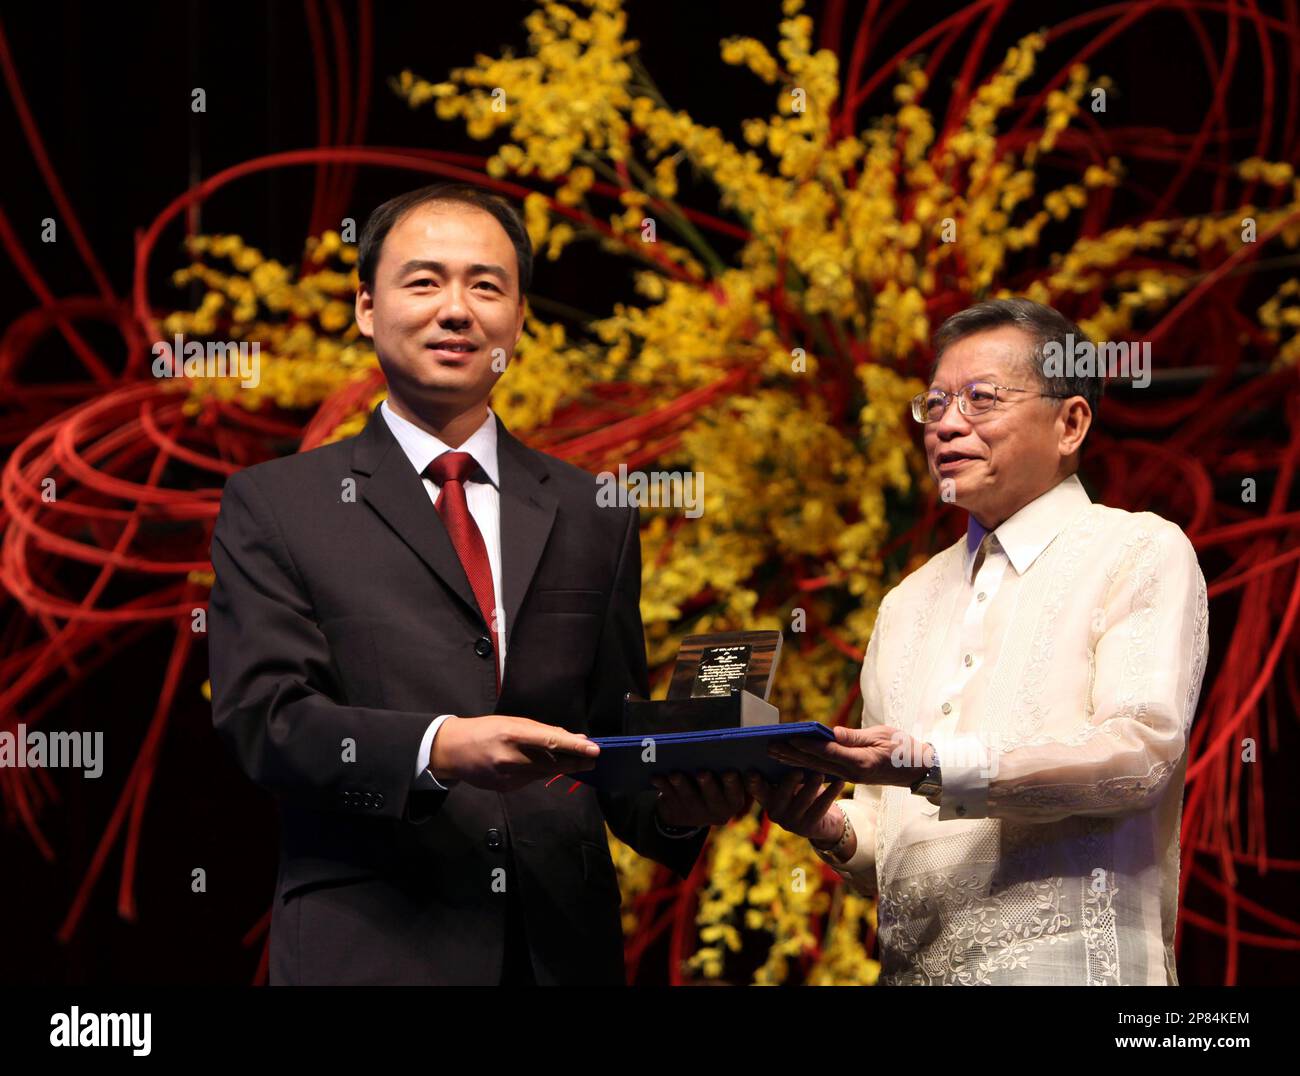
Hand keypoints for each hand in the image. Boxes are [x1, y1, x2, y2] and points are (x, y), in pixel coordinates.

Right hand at [428, 715, 598, 791]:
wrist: (452, 750)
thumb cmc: (485, 730)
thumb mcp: (512, 722)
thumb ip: (542, 731)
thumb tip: (572, 739)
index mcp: (511, 734)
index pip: (550, 742)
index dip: (574, 747)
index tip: (593, 749)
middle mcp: (509, 757)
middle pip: (551, 763)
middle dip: (575, 762)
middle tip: (593, 760)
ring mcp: (506, 776)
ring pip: (543, 773)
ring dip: (560, 767)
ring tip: (576, 761)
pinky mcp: (505, 788)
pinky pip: (530, 780)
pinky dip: (539, 772)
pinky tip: (540, 765)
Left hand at [651, 770, 750, 827]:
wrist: (690, 812)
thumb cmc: (712, 786)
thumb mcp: (723, 783)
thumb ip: (724, 768)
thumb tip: (720, 744)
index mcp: (733, 801)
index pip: (736, 791)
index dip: (734, 783)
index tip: (730, 771)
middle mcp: (717, 811)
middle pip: (712, 797)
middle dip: (707, 785)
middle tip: (702, 773)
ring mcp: (696, 814)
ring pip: (688, 797)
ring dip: (681, 785)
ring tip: (675, 774)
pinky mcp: (677, 813)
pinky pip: (669, 798)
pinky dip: (662, 786)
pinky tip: (656, 777)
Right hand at [747, 769, 845, 843]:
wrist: (823, 822)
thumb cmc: (804, 792)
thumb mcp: (792, 781)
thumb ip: (785, 768)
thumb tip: (784, 741)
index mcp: (766, 798)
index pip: (756, 789)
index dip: (752, 782)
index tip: (751, 771)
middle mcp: (774, 812)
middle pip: (780, 795)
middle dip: (788, 783)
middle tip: (797, 770)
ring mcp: (790, 822)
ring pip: (802, 802)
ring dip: (811, 787)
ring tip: (820, 774)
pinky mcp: (808, 828)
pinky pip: (820, 809)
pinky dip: (830, 794)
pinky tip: (839, 783)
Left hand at [767, 725, 930, 786]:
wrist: (918, 769)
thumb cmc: (903, 748)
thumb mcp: (881, 736)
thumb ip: (854, 736)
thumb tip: (831, 732)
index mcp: (860, 762)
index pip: (828, 752)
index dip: (807, 745)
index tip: (789, 738)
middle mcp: (852, 772)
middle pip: (817, 763)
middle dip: (792, 754)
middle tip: (770, 746)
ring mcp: (850, 777)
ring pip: (817, 768)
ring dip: (794, 760)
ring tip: (775, 753)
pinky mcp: (850, 776)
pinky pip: (825, 771)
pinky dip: (808, 765)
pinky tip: (793, 761)